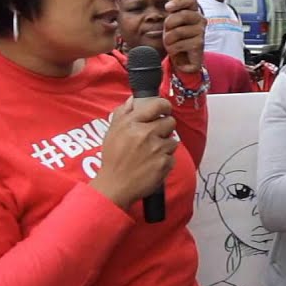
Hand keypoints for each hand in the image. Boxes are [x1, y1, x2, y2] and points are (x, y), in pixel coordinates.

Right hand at [90, 97, 178, 211]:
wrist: (115, 186)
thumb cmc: (113, 159)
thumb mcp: (112, 132)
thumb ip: (123, 113)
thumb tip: (133, 100)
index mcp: (132, 123)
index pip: (158, 105)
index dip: (164, 106)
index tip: (164, 110)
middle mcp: (146, 134)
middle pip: (170, 122)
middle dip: (165, 128)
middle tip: (155, 136)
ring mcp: (157, 149)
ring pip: (173, 140)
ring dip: (165, 146)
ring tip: (151, 153)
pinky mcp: (164, 163)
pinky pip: (172, 157)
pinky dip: (165, 160)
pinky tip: (153, 164)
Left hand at [164, 0, 205, 73]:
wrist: (184, 59)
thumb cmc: (177, 39)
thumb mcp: (171, 24)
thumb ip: (172, 14)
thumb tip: (168, 6)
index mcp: (193, 11)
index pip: (191, 0)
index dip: (179, 2)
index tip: (167, 8)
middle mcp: (200, 19)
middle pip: (182, 15)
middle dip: (169, 24)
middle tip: (168, 32)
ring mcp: (201, 32)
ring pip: (177, 31)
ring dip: (169, 40)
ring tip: (171, 43)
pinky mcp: (199, 44)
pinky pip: (179, 44)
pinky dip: (173, 49)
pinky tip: (176, 51)